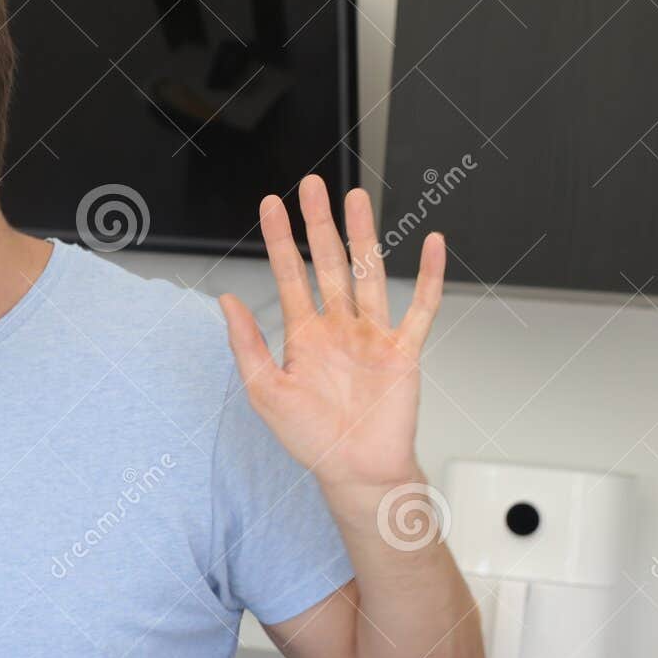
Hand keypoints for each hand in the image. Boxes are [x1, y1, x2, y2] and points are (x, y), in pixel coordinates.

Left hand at [219, 176, 444, 493]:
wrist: (356, 472)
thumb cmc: (311, 440)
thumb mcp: (265, 392)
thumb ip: (246, 345)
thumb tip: (224, 302)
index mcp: (304, 336)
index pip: (289, 275)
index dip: (280, 239)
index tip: (272, 204)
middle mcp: (338, 328)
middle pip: (329, 262)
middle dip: (319, 223)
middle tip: (313, 184)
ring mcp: (372, 336)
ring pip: (368, 272)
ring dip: (364, 235)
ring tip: (357, 197)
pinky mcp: (403, 351)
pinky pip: (419, 307)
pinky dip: (428, 276)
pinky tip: (432, 245)